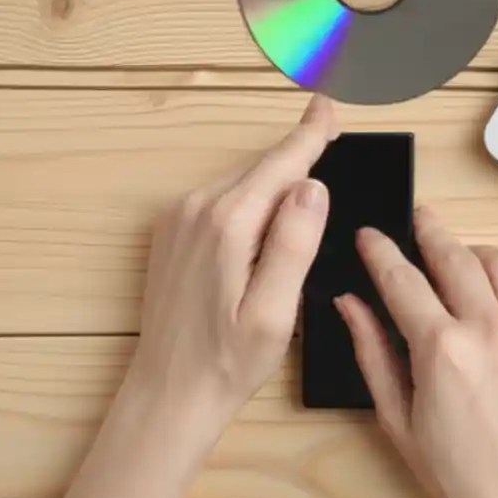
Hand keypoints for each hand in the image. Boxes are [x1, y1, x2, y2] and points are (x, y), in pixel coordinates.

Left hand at [128, 94, 336, 429]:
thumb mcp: (274, 312)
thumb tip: (312, 186)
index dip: (309, 135)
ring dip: (273, 184)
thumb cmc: (227, 363)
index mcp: (229, 225)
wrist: (168, 393)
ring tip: (305, 193)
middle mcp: (197, 210)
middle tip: (329, 136)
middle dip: (296, 157)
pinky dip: (249, 201)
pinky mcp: (170, 234)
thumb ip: (293, 244)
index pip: (280, 164)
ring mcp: (178, 220)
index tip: (327, 104)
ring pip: (241, 184)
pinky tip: (264, 226)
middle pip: (261, 170)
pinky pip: (221, 200)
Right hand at [337, 208, 497, 497]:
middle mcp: (491, 330)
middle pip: (454, 256)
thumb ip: (372, 351)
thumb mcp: (397, 417)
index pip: (402, 278)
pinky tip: (495, 299)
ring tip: (458, 256)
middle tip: (417, 219)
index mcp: (442, 349)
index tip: (370, 235)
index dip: (380, 251)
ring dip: (474, 252)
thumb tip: (350, 304)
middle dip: (429, 231)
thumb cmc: (459, 475)